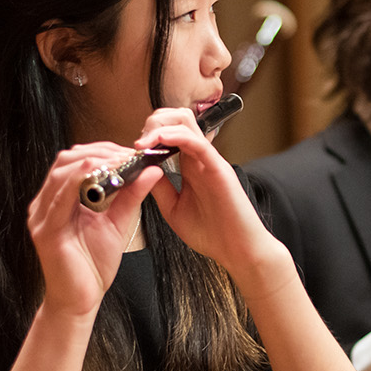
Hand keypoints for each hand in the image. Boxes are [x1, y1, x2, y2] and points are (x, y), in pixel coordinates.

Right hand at [26, 141, 161, 316]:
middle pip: (67, 159)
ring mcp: (42, 216)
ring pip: (62, 172)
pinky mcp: (45, 231)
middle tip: (128, 153)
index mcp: (59, 199)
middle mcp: (46, 203)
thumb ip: (131, 196)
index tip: (131, 150)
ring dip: (93, 162)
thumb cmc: (93, 265)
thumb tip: (151, 171)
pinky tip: (101, 176)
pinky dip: (81, 181)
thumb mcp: (117, 223)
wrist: (80, 301)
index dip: (103, 150)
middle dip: (99, 151)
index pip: (77, 160)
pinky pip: (60, 198)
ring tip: (120, 161)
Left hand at [136, 109, 287, 293]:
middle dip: (153, 123)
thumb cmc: (212, 233)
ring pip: (185, 122)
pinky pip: (197, 142)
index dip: (149, 133)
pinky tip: (159, 141)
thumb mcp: (173, 209)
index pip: (170, 132)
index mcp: (190, 166)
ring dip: (160, 125)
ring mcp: (209, 160)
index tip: (133, 149)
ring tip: (144, 141)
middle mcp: (199, 158)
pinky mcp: (218, 168)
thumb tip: (142, 171)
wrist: (238, 250)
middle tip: (138, 142)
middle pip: (177, 119)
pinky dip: (175, 136)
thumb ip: (159, 188)